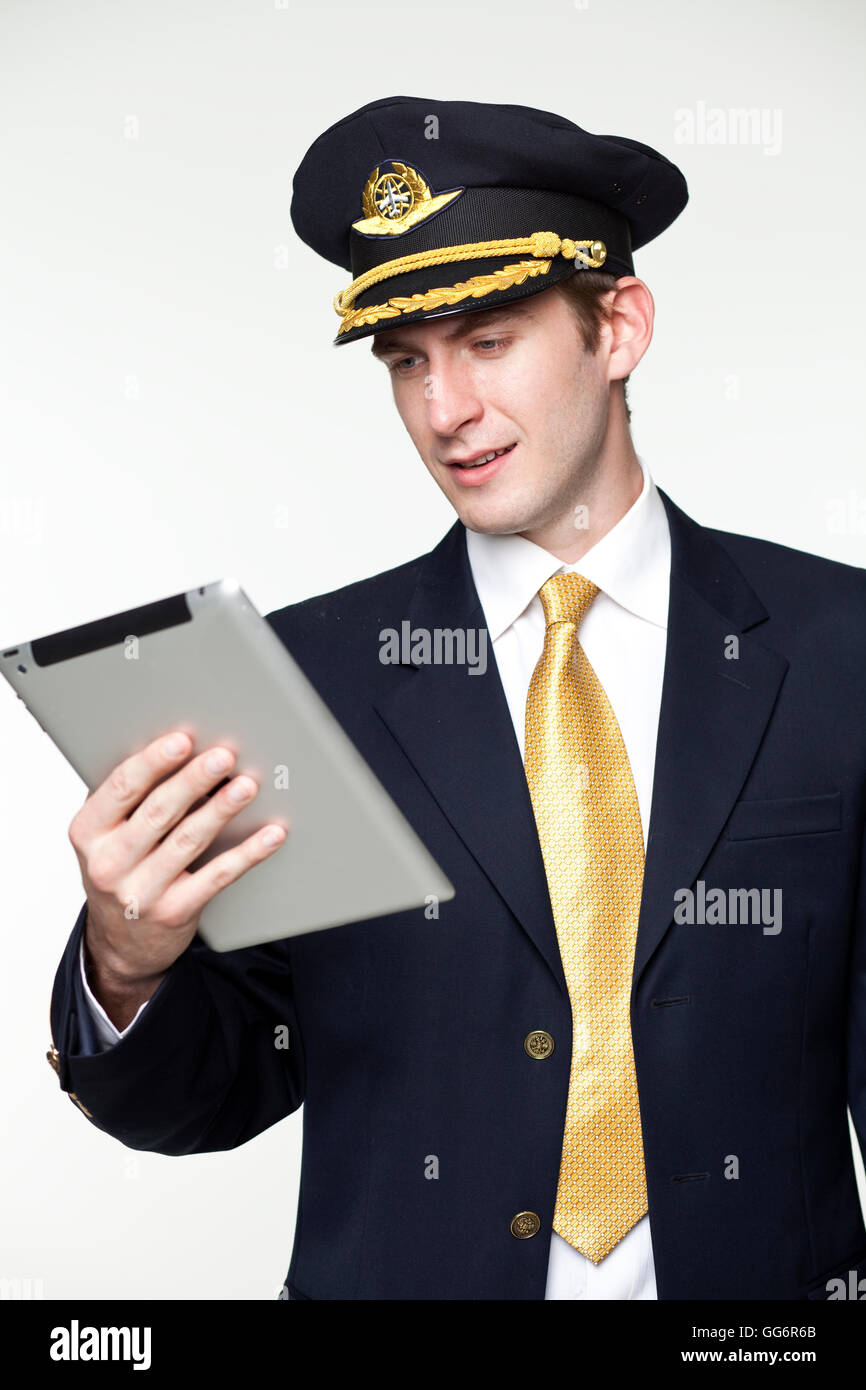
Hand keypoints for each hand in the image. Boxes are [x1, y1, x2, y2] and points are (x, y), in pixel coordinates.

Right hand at [68, 731, 287, 1025]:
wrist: (121, 943)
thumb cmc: (121, 870)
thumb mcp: (106, 835)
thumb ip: (128, 797)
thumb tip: (178, 748)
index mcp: (88, 833)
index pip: (121, 788)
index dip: (153, 761)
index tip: (182, 740)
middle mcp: (109, 863)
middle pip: (159, 811)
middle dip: (194, 780)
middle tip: (223, 756)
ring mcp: (140, 892)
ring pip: (189, 840)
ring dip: (222, 809)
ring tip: (246, 786)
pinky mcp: (174, 912)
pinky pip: (217, 877)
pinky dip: (248, 853)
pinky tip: (269, 835)